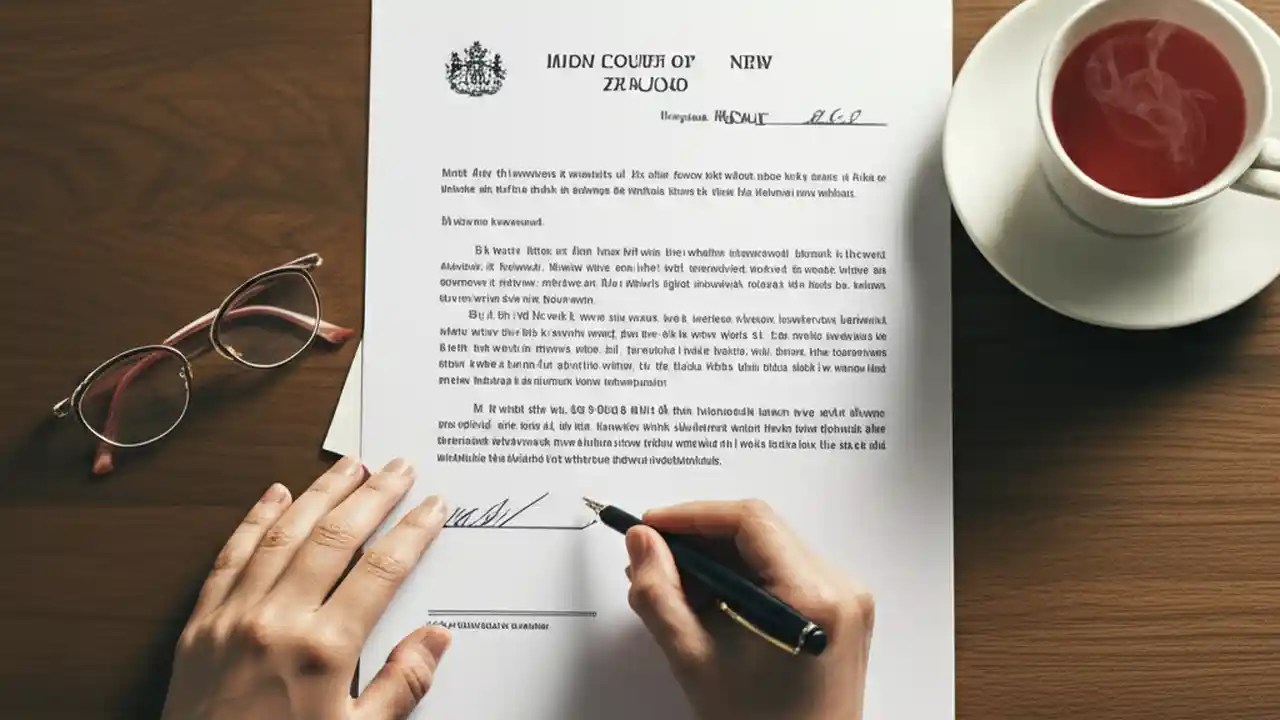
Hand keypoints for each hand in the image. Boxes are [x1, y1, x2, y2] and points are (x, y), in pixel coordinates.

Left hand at [161, 457, 449, 719]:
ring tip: (349, 467)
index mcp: (323, 650)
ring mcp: (235, 617)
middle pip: (337, 538)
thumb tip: (437, 638)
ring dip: (321, 494)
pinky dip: (254, 520)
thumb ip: (401, 686)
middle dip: (374, 496)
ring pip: (285, 534)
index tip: (434, 506)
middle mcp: (278, 621)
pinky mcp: (201, 624)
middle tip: (399, 467)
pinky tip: (274, 494)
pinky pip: (231, 556)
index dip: (414, 531)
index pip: (383, 570)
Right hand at [624, 500, 873, 719]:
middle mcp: (840, 590)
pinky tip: (709, 599)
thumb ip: (659, 595)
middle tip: (653, 555)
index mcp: (813, 597)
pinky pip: (786, 573)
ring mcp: (846, 601)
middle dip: (700, 539)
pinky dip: (743, 578)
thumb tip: (643, 542)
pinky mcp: (840, 613)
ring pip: (771, 551)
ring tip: (674, 584)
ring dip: (719, 559)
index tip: (653, 525)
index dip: (692, 516)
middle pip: (761, 532)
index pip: (749, 521)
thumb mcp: (695, 662)